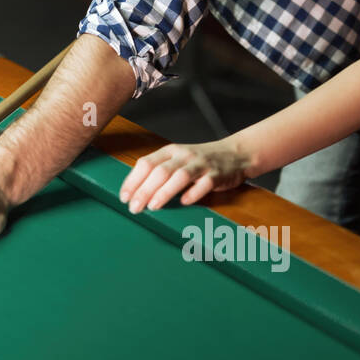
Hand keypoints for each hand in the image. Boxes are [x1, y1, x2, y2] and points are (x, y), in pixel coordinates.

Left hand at [119, 139, 249, 211]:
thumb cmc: (200, 161)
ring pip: (179, 176)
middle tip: (134, 208)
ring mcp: (200, 164)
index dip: (132, 181)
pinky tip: (183, 202)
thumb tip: (134, 192)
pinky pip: (204, 184)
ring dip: (163, 192)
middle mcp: (183, 155)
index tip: (124, 197)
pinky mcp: (216, 175)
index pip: (146, 163)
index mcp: (170, 151)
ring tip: (152, 206)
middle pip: (159, 171)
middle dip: (144, 190)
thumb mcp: (177, 160)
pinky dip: (193, 193)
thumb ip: (159, 171)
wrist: (235, 154)